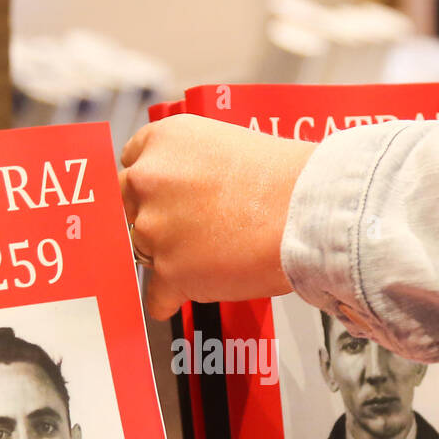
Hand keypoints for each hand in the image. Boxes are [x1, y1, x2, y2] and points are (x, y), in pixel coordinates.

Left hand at [119, 114, 316, 318]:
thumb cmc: (284, 178)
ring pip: (142, 251)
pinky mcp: (169, 272)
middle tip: (191, 227)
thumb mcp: (224, 143)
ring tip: (210, 256)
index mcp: (162, 140)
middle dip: (156, 218)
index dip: (153, 186)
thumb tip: (182, 192)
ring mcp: (154, 228)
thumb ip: (188, 163)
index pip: (132, 164)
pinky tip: (184, 294)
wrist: (308, 212)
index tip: (165, 197)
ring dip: (168, 257)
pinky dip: (170, 298)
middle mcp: (148, 180)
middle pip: (130, 207)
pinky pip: (155, 295)